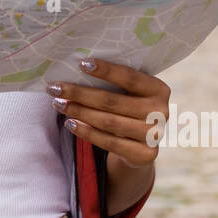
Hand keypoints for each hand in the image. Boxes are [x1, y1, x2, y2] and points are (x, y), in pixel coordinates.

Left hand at [46, 57, 170, 168]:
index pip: (130, 77)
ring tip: (59, 104)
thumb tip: (78, 68)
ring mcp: (155, 135)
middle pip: (113, 101)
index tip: (81, 63)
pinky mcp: (145, 155)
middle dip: (80, 94)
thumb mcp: (129, 93)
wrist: (142, 143)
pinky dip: (87, 132)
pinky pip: (109, 142)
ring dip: (79, 112)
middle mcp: (161, 112)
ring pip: (108, 122)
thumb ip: (113, 83)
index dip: (106, 70)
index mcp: (159, 89)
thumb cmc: (128, 108)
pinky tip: (70, 123)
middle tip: (55, 88)